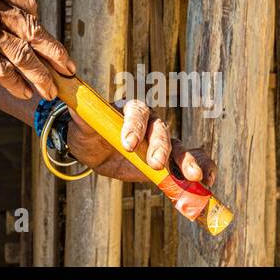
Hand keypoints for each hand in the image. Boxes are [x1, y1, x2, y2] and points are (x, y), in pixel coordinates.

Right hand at [0, 0, 74, 99]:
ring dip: (40, 74)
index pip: (27, 5)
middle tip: (68, 68)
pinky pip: (0, 68)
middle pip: (32, 29)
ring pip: (21, 52)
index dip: (41, 25)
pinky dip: (15, 82)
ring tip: (51, 90)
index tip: (48, 41)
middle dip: (54, 52)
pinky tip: (23, 91)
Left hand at [64, 99, 215, 186]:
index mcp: (130, 110)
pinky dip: (203, 168)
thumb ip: (81, 114)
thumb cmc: (91, 132)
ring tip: (195, 176)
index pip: (136, 112)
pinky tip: (208, 182)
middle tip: (156, 164)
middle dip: (160, 147)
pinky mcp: (170, 161)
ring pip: (180, 147)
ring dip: (188, 161)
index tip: (127, 144)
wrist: (98, 149)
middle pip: (160, 130)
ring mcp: (163, 142)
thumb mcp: (82, 125)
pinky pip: (192, 161)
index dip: (134, 126)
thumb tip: (71, 97)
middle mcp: (151, 124)